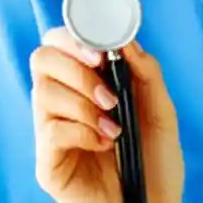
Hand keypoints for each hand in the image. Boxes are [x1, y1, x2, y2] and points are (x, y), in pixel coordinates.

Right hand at [30, 27, 183, 202]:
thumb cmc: (155, 165)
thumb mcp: (161, 113)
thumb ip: (147, 74)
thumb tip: (128, 41)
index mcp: (85, 84)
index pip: (60, 43)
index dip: (73, 37)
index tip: (100, 51)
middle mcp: (62, 102)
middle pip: (41, 58)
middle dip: (76, 69)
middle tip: (108, 93)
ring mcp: (51, 131)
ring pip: (43, 92)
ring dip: (84, 103)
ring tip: (114, 125)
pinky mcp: (47, 162)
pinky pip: (50, 130)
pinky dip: (82, 131)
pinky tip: (105, 143)